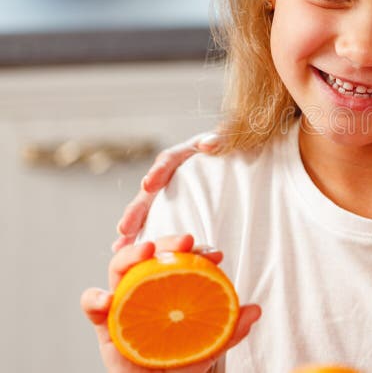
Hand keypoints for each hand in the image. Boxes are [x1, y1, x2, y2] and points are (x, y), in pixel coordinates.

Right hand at [82, 234, 260, 372]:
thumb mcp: (209, 346)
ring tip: (146, 252)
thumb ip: (229, 330)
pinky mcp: (103, 321)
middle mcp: (147, 286)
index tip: (217, 254)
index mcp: (173, 285)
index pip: (184, 259)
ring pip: (120, 267)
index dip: (198, 251)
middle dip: (167, 240)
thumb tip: (255, 310)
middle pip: (152, 253)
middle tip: (186, 240)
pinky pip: (91, 304)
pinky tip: (107, 299)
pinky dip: (94, 297)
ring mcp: (124, 300)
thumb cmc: (181, 360)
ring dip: (130, 254)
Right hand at [113, 132, 222, 251]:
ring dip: (133, 226)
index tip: (148, 185)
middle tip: (125, 227)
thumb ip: (220, 140)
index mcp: (182, 155)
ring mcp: (166, 191)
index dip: (158, 172)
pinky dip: (139, 234)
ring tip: (121, 245)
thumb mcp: (226, 141)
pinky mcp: (168, 206)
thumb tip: (209, 144)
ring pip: (146, 209)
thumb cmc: (227, 149)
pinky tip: (124, 250)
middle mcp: (168, 173)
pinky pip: (152, 220)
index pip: (168, 160)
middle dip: (137, 209)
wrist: (230, 156)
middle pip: (150, 191)